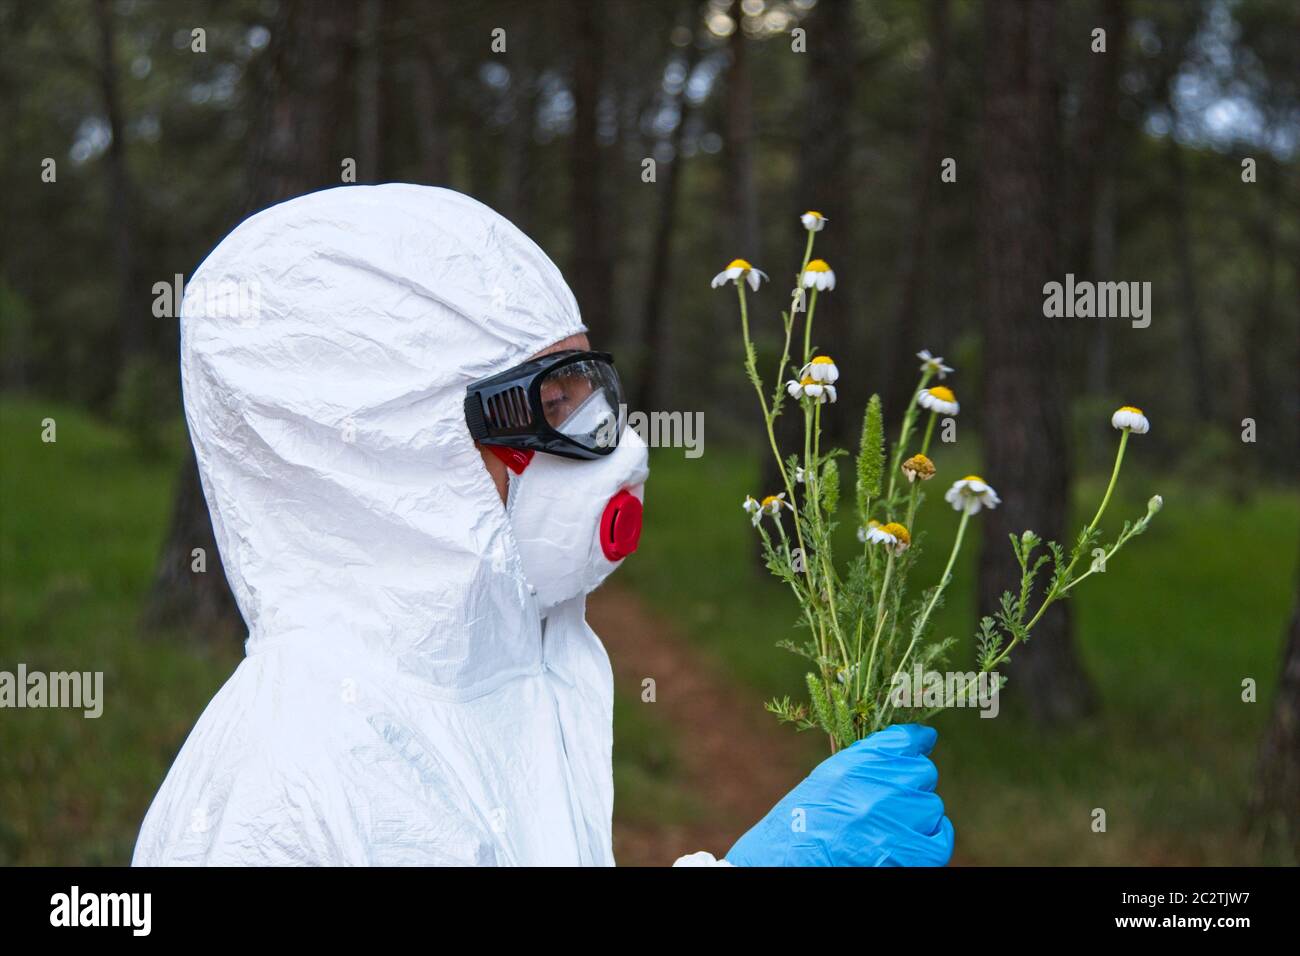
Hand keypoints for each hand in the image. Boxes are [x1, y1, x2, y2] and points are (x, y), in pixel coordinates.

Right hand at [725, 723, 953, 866]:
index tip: (923, 741)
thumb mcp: (830, 777)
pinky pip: (940, 837)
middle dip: (911, 784)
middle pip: (923, 772)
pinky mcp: (911, 852)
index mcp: (858, 764)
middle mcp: (881, 786)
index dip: (916, 741)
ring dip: (917, 815)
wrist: (794, 862)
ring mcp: (898, 820)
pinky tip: (911, 842)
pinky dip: (931, 839)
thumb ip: (867, 758)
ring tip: (889, 827)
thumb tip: (913, 740)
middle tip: (890, 802)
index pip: (905, 739)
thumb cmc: (807, 820)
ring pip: (931, 805)